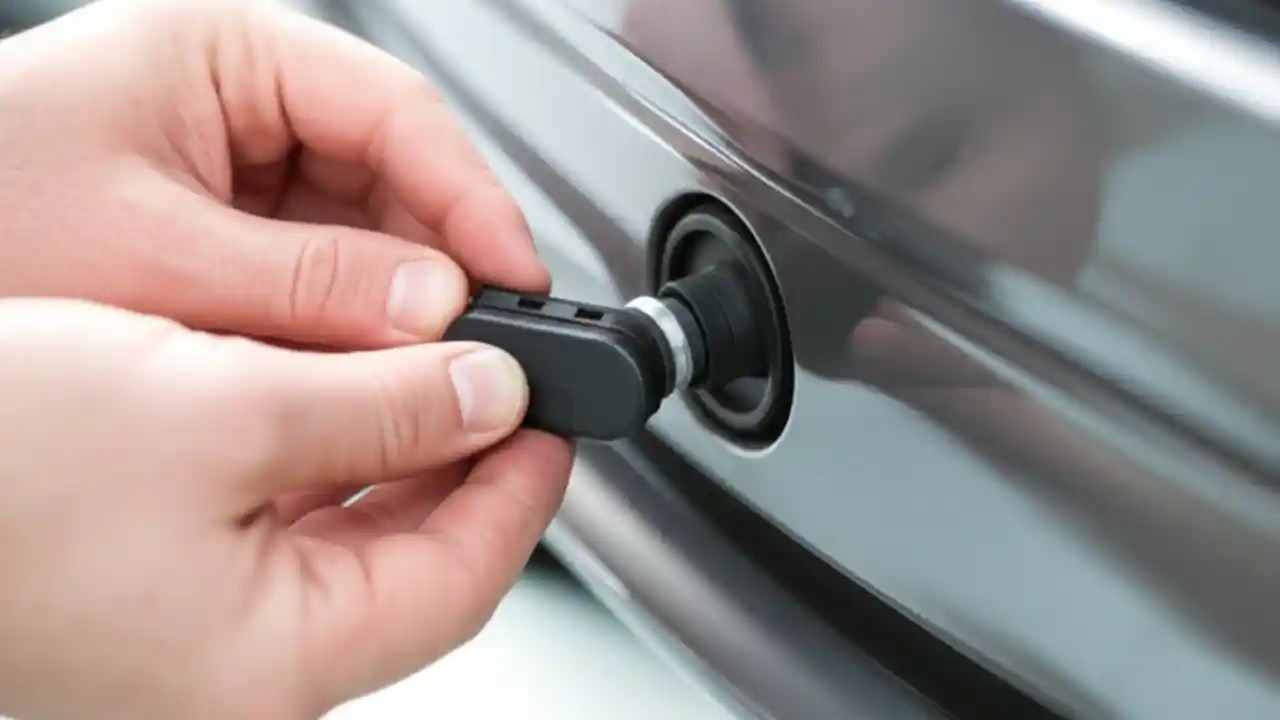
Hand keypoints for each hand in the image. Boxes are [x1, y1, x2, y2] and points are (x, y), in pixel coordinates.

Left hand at [0, 0, 546, 346]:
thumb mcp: (152, 253)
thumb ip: (306, 283)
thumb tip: (436, 307)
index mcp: (221, 49)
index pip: (394, 109)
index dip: (470, 195)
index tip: (513, 274)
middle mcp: (237, 97)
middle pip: (389, 168)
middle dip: (437, 256)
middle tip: (476, 335)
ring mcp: (235, 160)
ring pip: (363, 224)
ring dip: (394, 294)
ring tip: (417, 359)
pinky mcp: (226, 223)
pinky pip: (320, 263)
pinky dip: (346, 317)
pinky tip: (359, 358)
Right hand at [0, 298, 571, 718]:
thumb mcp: (218, 410)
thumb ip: (378, 408)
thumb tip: (488, 397)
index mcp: (272, 665)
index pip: (465, 580)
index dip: (524, 489)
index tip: (553, 415)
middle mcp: (239, 674)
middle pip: (411, 567)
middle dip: (464, 466)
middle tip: (498, 381)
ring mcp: (197, 642)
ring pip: (347, 547)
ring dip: (394, 458)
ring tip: (425, 373)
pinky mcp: (160, 598)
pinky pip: (278, 536)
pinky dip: (320, 467)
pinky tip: (326, 401)